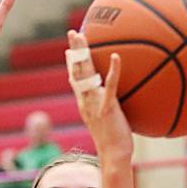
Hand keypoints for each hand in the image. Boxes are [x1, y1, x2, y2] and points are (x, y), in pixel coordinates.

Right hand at [66, 30, 132, 163]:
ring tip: (81, 36)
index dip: (72, 64)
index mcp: (85, 104)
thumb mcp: (108, 122)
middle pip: (77, 71)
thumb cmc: (115, 141)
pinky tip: (116, 56)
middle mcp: (86, 101)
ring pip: (85, 74)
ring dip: (83, 53)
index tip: (70, 49)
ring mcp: (95, 104)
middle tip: (73, 32)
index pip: (76, 80)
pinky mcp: (107, 108)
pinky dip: (113, 71)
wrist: (114, 155)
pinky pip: (110, 86)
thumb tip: (115, 103)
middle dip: (74, 50)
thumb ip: (109, 108)